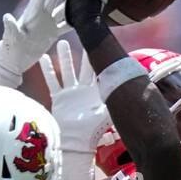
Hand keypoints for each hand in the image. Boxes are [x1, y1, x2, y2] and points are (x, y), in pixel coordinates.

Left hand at [0, 0, 66, 86]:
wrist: (13, 62)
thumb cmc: (9, 49)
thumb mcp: (10, 38)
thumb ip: (11, 28)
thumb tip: (7, 18)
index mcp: (32, 13)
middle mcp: (41, 15)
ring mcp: (47, 23)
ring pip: (61, 8)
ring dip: (70, 0)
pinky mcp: (52, 33)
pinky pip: (65, 25)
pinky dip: (74, 20)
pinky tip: (84, 15)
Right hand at [40, 40, 108, 179]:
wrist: (77, 143)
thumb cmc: (93, 131)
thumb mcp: (107, 113)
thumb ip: (117, 103)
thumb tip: (137, 95)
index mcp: (96, 91)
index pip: (99, 71)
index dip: (100, 58)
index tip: (102, 43)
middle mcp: (83, 89)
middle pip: (84, 67)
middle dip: (84, 52)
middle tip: (84, 36)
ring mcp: (70, 93)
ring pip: (67, 70)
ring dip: (65, 57)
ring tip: (63, 43)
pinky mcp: (58, 98)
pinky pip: (52, 81)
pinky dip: (47, 70)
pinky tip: (43, 57)